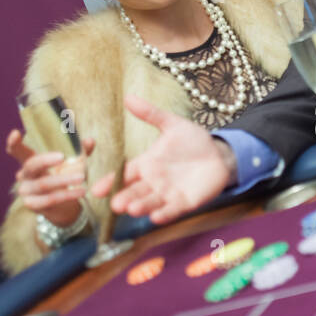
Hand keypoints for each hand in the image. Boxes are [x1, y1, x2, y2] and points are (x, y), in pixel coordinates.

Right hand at [6, 130, 92, 226]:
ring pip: (44, 184)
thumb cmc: (63, 179)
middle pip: (31, 165)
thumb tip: (90, 141)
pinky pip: (51, 199)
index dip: (14, 143)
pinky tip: (82, 191)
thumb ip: (79, 152)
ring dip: (64, 180)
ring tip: (82, 177)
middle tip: (62, 157)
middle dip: (45, 160)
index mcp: (30, 161)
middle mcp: (24, 176)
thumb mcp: (70, 164)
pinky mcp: (34, 205)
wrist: (63, 208)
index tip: (15, 133)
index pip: (17, 151)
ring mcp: (27, 191)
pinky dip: (68, 195)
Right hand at [90, 95, 236, 223]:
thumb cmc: (193, 141)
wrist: (219, 154)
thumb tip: (129, 97)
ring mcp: (168, 193)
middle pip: (135, 191)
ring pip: (151, 202)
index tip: (95, 190)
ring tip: (132, 209)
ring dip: (142, 206)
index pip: (124, 174)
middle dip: (125, 198)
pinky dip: (165, 214)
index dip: (110, 182)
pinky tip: (156, 217)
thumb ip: (152, 114)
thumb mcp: (173, 125)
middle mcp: (154, 181)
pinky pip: (173, 210)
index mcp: (147, 164)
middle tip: (115, 204)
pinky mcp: (185, 202)